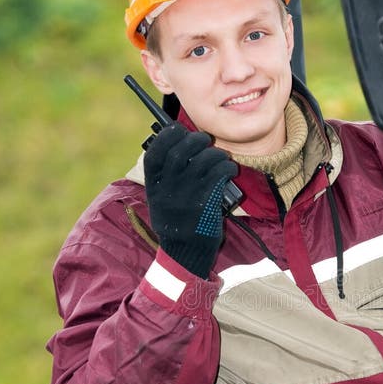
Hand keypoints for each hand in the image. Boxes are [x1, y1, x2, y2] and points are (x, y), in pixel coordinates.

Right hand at [144, 123, 237, 277]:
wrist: (184, 253)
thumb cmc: (177, 223)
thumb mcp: (161, 201)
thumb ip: (167, 177)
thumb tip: (183, 146)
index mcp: (153, 187)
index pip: (155, 153)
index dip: (167, 136)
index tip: (178, 130)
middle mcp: (167, 190)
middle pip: (180, 151)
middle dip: (195, 139)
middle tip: (204, 140)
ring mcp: (185, 196)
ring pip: (202, 160)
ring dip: (215, 153)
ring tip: (220, 156)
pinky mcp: (205, 203)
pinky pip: (217, 174)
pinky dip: (226, 166)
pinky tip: (228, 168)